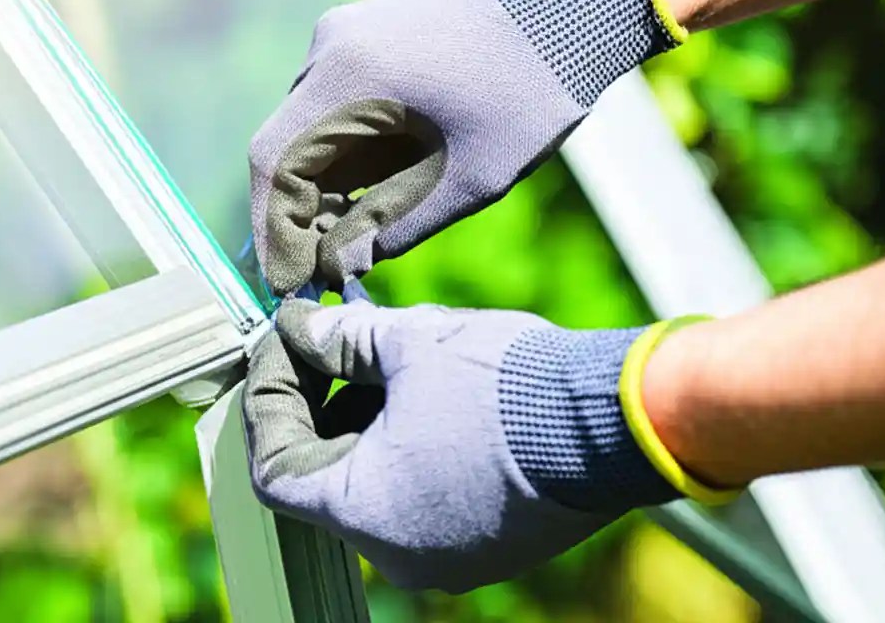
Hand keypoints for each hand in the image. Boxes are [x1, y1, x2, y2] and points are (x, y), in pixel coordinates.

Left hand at [241, 299, 718, 591]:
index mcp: (362, 512)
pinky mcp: (491, 546)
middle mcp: (398, 553)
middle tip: (329, 343)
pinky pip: (425, 500)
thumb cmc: (505, 387)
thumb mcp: (409, 345)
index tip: (281, 347)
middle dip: (321, 404)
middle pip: (326, 478)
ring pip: (379, 489)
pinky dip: (411, 449)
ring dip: (369, 423)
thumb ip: (339, 339)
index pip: (275, 469)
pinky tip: (430, 394)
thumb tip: (300, 328)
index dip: (268, 401)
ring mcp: (449, 557)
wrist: (615, 423)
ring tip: (389, 358)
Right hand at [248, 0, 684, 295]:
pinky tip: (369, 197)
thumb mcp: (467, 181)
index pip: (275, 162)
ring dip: (322, 189)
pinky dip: (343, 158)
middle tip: (324, 274)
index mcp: (348, 76)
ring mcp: (344, 37)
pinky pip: (332, 109)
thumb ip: (394, 228)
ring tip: (351, 243)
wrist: (569, 16)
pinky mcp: (363, 39)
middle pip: (287, 147)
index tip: (287, 282)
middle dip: (299, 215)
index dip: (273, 230)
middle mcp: (330, 48)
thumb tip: (336, 270)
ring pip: (308, 131)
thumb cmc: (527, 99)